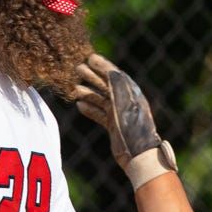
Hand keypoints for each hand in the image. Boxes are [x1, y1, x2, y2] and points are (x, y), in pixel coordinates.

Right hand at [70, 53, 175, 189]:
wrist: (138, 153)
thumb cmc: (133, 127)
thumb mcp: (125, 103)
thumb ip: (117, 86)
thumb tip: (109, 70)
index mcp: (129, 93)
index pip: (114, 75)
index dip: (102, 66)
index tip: (89, 58)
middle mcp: (124, 101)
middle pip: (105, 85)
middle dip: (91, 76)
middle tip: (77, 69)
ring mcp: (118, 113)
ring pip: (100, 99)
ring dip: (87, 93)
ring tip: (73, 88)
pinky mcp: (113, 125)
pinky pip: (99, 113)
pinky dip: (89, 109)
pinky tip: (79, 105)